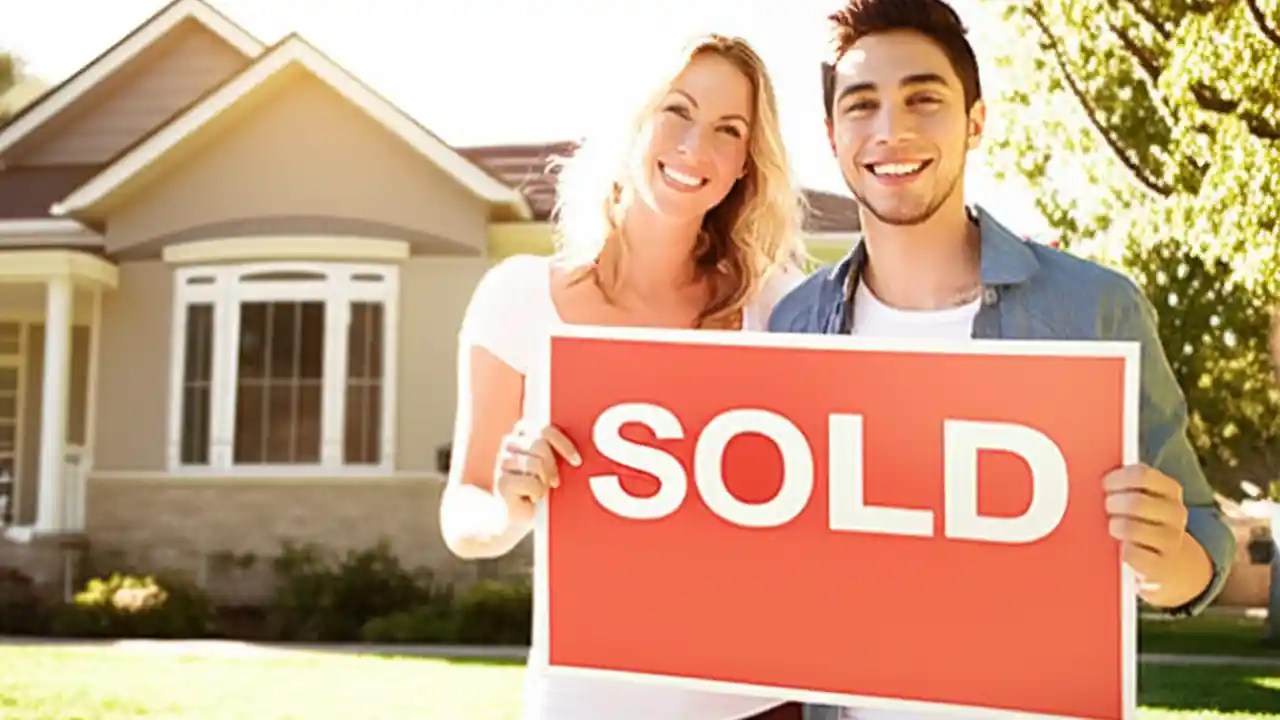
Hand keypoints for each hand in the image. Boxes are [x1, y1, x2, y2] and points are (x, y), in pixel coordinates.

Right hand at [494, 422, 580, 514]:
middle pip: (539, 445)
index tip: (576, 461)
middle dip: (551, 466)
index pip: (545, 430)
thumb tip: (575, 454)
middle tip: (554, 482)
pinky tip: (530, 498)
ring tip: (538, 490)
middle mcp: (509, 444)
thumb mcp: (548, 465)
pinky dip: (537, 493)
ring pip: (535, 464)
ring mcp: (503, 462)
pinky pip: (531, 483)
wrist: (517, 517)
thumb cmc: (536, 488)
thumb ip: (554, 451)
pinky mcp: (502, 482)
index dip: (563, 444)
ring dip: (543, 482)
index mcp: (522, 434)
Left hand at [1103, 464, 1208, 603]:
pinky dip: (1123, 550)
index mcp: (1169, 490)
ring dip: (1115, 527)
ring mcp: (1172, 540)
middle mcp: (1174, 513)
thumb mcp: (1143, 499)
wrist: (1172, 563)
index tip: (1104, 485)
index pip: (1142, 475)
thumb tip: (1088, 475)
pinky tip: (1122, 548)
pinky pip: (1132, 554)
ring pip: (1131, 528)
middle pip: (1136, 502)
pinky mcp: (1162, 565)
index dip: (1117, 479)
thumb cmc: (1145, 523)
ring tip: (1113, 528)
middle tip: (1107, 508)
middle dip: (1113, 504)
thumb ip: (1124, 486)